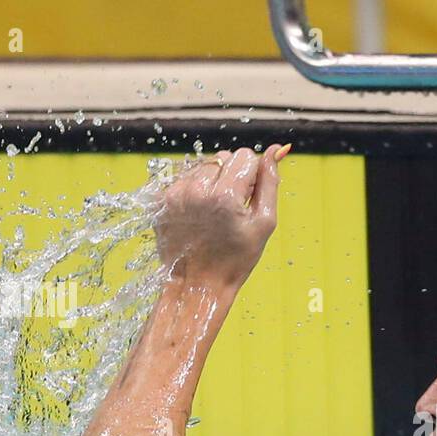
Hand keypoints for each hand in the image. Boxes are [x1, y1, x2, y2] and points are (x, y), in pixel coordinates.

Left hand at [156, 144, 286, 286]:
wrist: (198, 284)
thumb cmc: (236, 259)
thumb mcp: (263, 223)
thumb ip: (270, 183)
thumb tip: (275, 150)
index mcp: (224, 196)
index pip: (244, 156)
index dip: (252, 174)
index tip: (250, 196)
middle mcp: (196, 190)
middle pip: (223, 157)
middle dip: (232, 176)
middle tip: (232, 207)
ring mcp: (175, 193)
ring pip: (203, 166)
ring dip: (213, 182)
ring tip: (214, 212)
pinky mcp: (162, 199)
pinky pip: (185, 179)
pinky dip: (195, 191)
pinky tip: (199, 214)